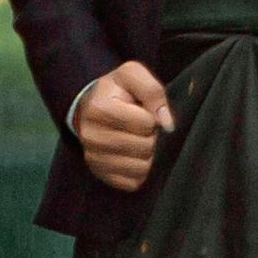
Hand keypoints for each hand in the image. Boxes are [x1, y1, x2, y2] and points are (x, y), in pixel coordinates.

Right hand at [72, 62, 173, 190]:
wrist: (90, 107)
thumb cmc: (116, 90)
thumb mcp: (132, 74)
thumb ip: (153, 91)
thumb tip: (167, 124)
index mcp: (98, 108)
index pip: (145, 123)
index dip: (150, 116)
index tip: (140, 111)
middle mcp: (91, 136)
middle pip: (144, 147)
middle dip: (149, 136)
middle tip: (139, 127)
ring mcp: (93, 158)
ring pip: (141, 168)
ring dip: (146, 155)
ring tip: (135, 140)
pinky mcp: (100, 175)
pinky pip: (133, 183)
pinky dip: (140, 171)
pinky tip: (132, 155)